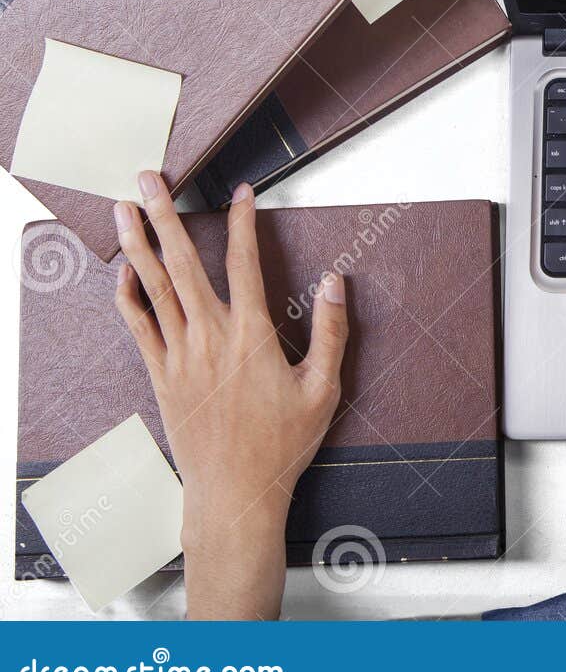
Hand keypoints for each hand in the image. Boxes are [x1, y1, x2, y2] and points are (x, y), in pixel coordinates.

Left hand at [112, 172, 348, 618]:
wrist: (234, 493)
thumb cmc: (282, 444)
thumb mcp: (325, 388)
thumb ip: (332, 330)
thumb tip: (336, 281)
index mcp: (250, 337)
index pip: (244, 264)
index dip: (243, 224)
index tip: (240, 193)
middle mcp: (209, 338)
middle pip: (182, 264)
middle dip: (165, 215)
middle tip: (150, 179)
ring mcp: (179, 356)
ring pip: (154, 288)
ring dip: (138, 244)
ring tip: (124, 209)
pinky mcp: (161, 376)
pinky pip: (138, 326)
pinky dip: (129, 296)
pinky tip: (123, 272)